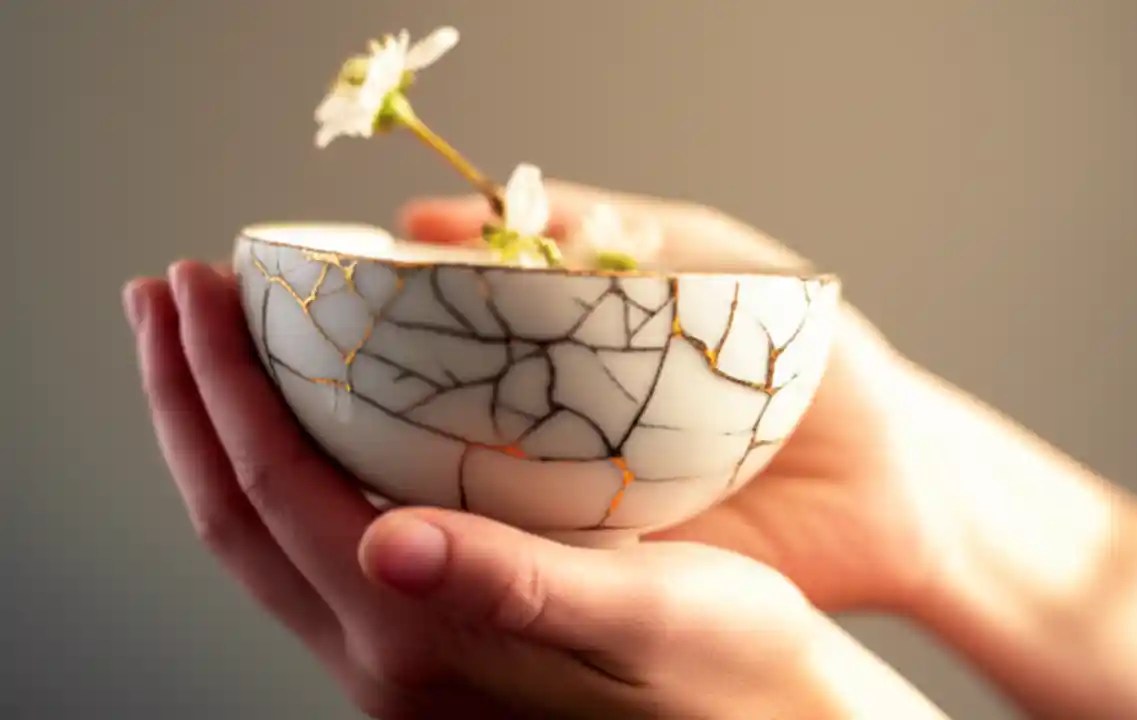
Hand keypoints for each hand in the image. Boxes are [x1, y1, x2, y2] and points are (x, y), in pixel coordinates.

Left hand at [124, 262, 947, 718]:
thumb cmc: (729, 663)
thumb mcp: (644, 613)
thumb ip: (514, 583)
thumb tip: (387, 543)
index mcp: (421, 638)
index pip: (276, 490)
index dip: (220, 383)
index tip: (194, 285)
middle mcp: (385, 660)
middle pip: (238, 515)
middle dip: (187, 398)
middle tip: (166, 294)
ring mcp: (397, 664)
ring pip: (261, 539)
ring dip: (217, 435)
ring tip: (204, 347)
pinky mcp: (429, 649)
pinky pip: (308, 552)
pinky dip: (274, 472)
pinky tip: (296, 425)